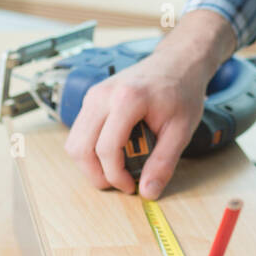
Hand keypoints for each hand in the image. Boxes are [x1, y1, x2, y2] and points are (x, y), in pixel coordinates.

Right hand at [64, 52, 205, 196]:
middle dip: (96, 174)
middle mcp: (102, 95)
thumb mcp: (181, 131)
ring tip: (116, 171)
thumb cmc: (181, 92)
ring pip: (73, 142)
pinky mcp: (91, 99)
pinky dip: (90, 150)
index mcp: (127, 99)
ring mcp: (93, 95)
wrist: (177, 63)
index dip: (115, 175)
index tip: (131, 186)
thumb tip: (147, 192)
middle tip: (119, 184)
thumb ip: (163, 163)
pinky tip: (113, 155)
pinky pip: (79, 132)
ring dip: (89, 165)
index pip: (107, 148)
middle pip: (80, 148)